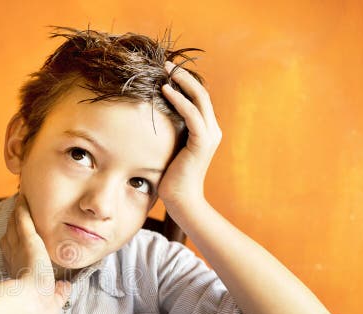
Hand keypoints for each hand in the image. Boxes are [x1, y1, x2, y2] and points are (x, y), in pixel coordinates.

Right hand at [0, 194, 71, 313]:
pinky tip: (23, 198)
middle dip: (14, 224)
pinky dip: (22, 209)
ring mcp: (20, 247)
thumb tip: (65, 287)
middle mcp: (15, 258)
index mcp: (20, 273)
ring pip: (15, 225)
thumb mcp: (53, 302)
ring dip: (17, 214)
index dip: (16, 245)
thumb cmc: (38, 309)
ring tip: (20, 201)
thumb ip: (59, 293)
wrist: (29, 303)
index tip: (18, 239)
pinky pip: (23, 219)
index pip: (15, 254)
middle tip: (17, 212)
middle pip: (11, 235)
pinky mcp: (28, 240)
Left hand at [159, 61, 222, 211]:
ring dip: (182, 82)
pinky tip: (166, 90)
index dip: (185, 81)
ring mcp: (209, 135)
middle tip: (166, 63)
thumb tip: (150, 119)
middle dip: (184, 75)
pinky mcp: (202, 142)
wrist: (181, 200)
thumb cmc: (171, 178)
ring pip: (199, 99)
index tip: (167, 70)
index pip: (198, 98)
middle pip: (201, 93)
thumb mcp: (169, 149)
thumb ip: (168, 133)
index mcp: (206, 130)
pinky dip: (180, 100)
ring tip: (166, 70)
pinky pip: (192, 115)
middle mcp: (212, 130)